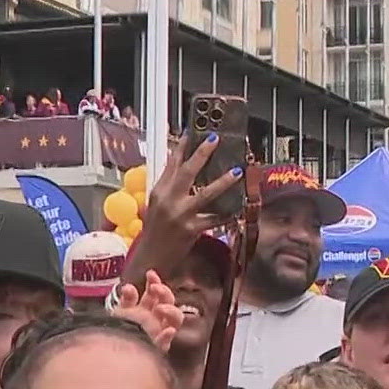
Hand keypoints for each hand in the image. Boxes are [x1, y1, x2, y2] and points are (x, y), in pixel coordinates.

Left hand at [110, 271, 184, 351]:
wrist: (110, 351)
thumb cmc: (115, 330)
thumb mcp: (121, 310)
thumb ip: (127, 298)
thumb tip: (129, 286)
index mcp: (147, 309)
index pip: (156, 292)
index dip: (155, 282)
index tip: (150, 274)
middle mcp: (156, 319)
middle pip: (169, 302)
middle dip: (164, 292)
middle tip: (155, 288)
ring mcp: (159, 333)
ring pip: (176, 319)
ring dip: (170, 310)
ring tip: (160, 308)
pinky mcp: (157, 347)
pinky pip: (166, 342)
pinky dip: (168, 335)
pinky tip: (168, 330)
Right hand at [119, 137, 244, 285]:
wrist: (150, 257)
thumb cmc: (154, 231)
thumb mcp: (156, 205)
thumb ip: (168, 186)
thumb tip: (179, 167)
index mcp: (159, 191)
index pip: (171, 163)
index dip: (182, 146)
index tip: (192, 132)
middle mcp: (168, 200)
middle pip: (187, 172)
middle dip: (202, 154)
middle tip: (215, 139)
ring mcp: (180, 215)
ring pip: (205, 194)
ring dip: (223, 181)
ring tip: (237, 170)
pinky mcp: (191, 230)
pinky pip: (214, 219)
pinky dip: (227, 214)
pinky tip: (238, 209)